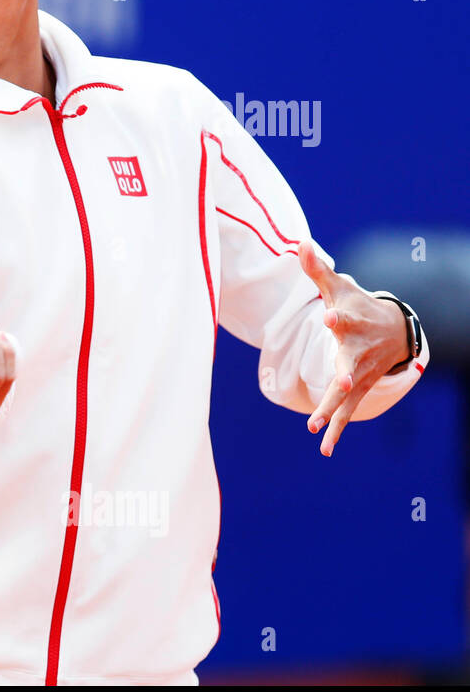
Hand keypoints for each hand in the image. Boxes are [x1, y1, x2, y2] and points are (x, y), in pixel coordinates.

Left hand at [298, 240, 410, 456]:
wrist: (394, 330)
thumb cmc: (357, 306)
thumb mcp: (338, 288)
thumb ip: (316, 269)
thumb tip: (299, 242)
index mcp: (349, 323)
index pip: (342, 318)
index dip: (335, 316)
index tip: (329, 316)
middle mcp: (356, 351)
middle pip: (348, 363)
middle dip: (343, 373)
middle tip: (342, 380)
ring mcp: (358, 373)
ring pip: (345, 394)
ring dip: (333, 410)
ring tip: (316, 428)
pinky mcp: (357, 389)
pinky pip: (347, 412)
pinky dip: (336, 430)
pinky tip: (324, 449)